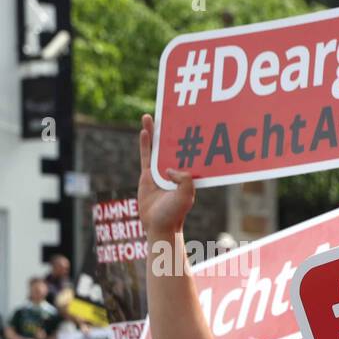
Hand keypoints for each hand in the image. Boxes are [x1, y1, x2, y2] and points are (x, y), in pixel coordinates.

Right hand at [137, 114, 194, 236]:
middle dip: (173, 130)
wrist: (159, 226)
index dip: (192, 139)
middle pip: (174, 146)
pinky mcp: (148, 175)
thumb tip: (169, 169)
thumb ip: (183, 180)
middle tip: (172, 112)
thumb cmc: (175, 213)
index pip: (191, 153)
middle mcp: (176, 172)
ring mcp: (161, 172)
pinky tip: (144, 131)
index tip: (194, 123)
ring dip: (156, 132)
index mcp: (189, 175)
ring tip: (154, 116)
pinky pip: (147, 156)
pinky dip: (146, 143)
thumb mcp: (185, 196)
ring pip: (159, 148)